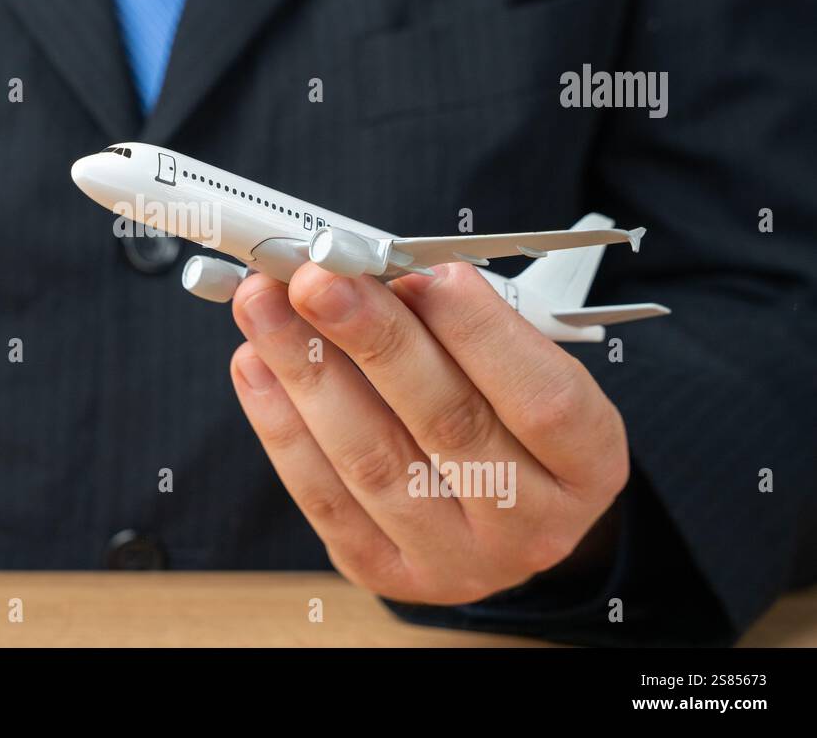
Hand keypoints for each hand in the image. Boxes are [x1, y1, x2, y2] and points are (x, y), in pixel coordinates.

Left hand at [229, 261, 629, 604]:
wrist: (498, 511)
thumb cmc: (505, 409)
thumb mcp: (519, 361)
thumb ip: (462, 323)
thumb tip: (375, 271)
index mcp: (587, 464)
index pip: (542, 400)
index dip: (479, 333)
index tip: (417, 272)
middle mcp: (530, 524)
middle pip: (447, 424)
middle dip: (373, 339)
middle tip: (316, 278)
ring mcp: (456, 560)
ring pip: (373, 462)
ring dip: (307, 372)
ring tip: (264, 306)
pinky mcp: (386, 571)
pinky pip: (324, 497)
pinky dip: (281, 425)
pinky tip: (255, 364)